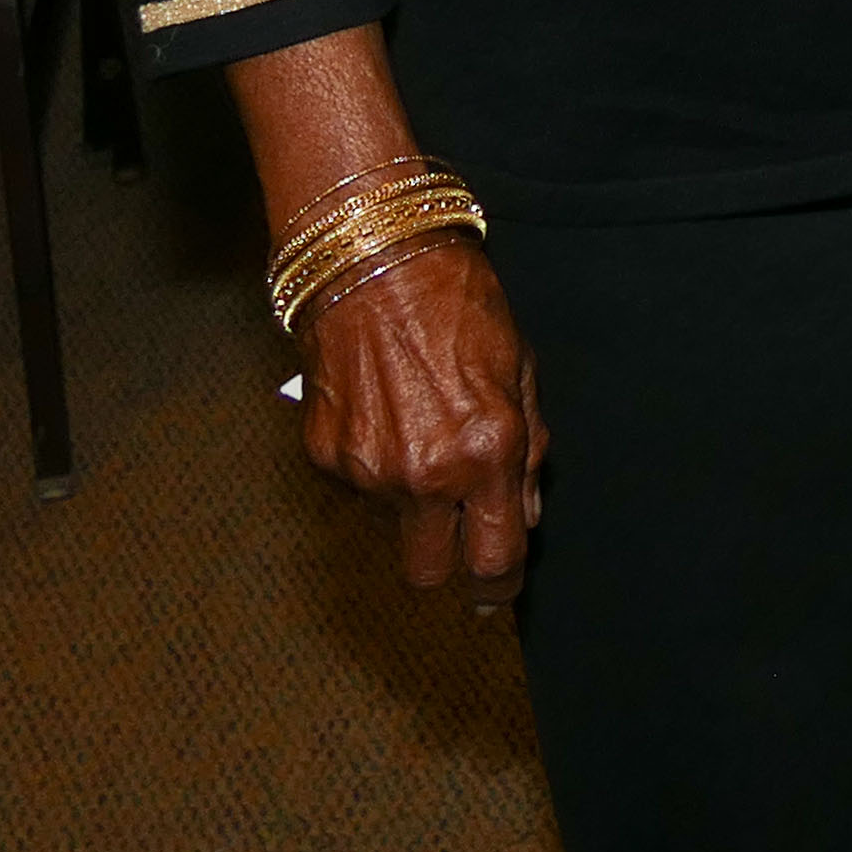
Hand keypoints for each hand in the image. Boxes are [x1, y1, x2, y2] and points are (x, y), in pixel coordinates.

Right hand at [299, 233, 547, 610]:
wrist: (373, 261)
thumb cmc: (457, 303)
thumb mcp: (520, 368)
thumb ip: (528, 451)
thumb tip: (525, 514)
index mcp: (487, 451)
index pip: (495, 557)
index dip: (501, 584)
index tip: (500, 590)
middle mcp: (424, 473)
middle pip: (430, 574)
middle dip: (449, 566)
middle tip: (461, 540)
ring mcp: (367, 471)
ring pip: (392, 525)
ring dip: (412, 500)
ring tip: (422, 427)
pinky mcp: (324, 458)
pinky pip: (358, 489)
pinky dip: (376, 467)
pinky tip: (387, 412)